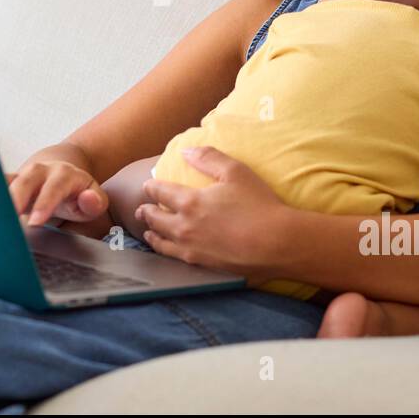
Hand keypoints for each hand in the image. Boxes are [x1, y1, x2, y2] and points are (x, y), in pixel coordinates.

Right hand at [7, 160, 110, 226]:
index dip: (45, 203)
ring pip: (7, 180)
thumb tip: (87, 198)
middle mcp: (41, 171)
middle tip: (8, 217)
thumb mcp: (93, 199)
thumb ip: (94, 202)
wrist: (62, 173)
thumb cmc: (77, 193)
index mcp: (64, 175)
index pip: (55, 187)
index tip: (35, 221)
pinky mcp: (10, 182)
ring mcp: (23, 175)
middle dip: (17, 197)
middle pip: (27, 179)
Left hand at [136, 146, 288, 282]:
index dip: (151, 187)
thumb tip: (185, 151)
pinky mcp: (201, 265)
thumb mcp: (235, 171)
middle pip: (155, 218)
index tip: (147, 186)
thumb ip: (208, 157)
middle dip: (146, 211)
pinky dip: (164, 251)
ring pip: (161, 241)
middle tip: (141, 209)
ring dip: (151, 233)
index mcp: (189, 201)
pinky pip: (173, 258)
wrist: (277, 244)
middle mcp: (184, 226)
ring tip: (146, 231)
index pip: (160, 192)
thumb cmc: (259, 205)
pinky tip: (167, 250)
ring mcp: (190, 249)